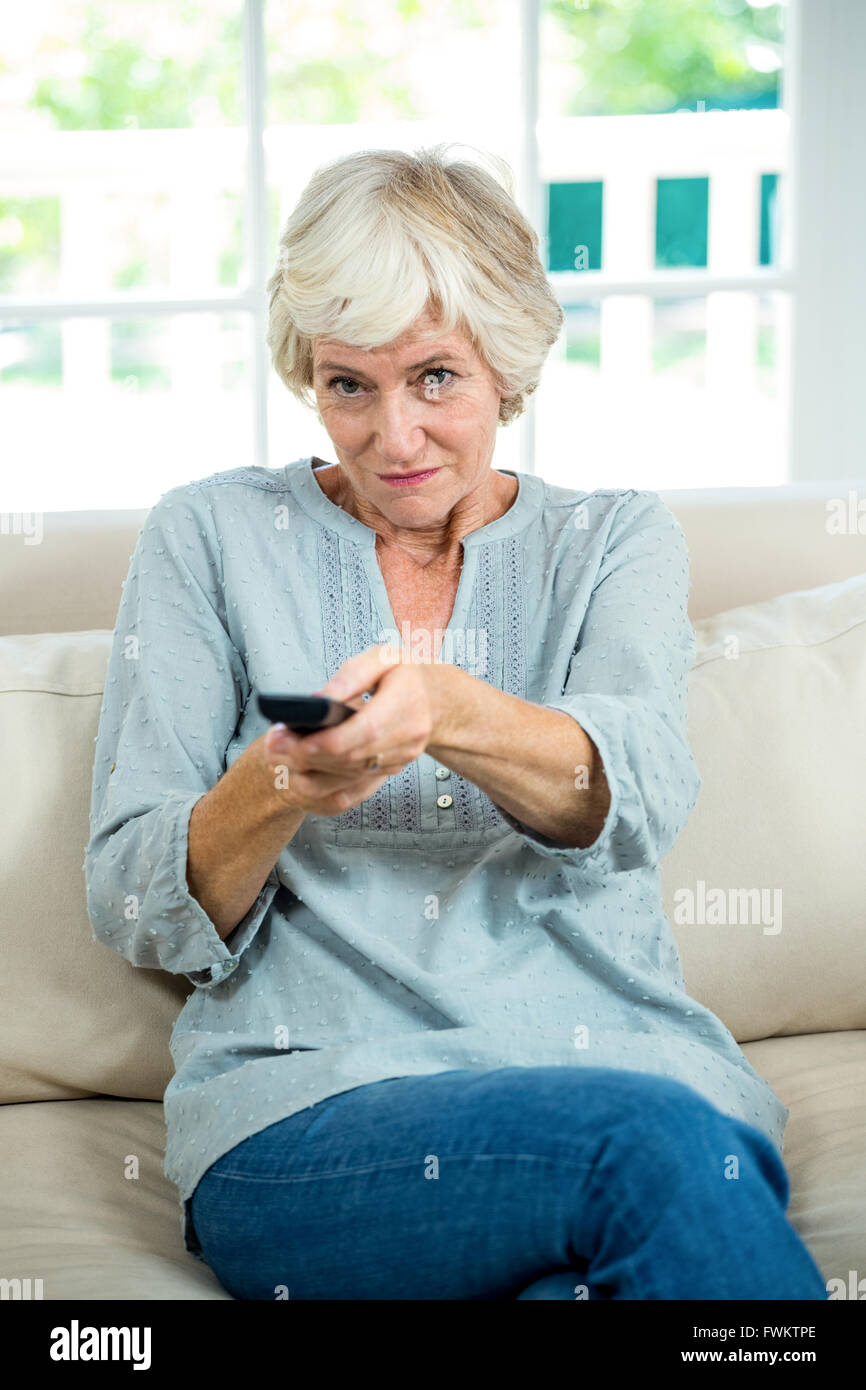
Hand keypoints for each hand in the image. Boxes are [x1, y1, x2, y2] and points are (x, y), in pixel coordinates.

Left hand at [258, 644, 447, 817]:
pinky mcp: (388, 774)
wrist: (436, 701)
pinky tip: (298, 776)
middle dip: (306, 755)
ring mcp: (399, 761)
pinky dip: (321, 789)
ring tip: (280, 756)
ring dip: (308, 773)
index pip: (365, 732)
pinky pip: (352, 793)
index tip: (293, 736)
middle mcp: (408, 739)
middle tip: (273, 743)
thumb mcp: (383, 657)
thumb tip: (317, 702)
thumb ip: (351, 675)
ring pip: (347, 780)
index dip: (327, 741)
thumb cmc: (405, 674)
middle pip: (350, 759)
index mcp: (408, 704)